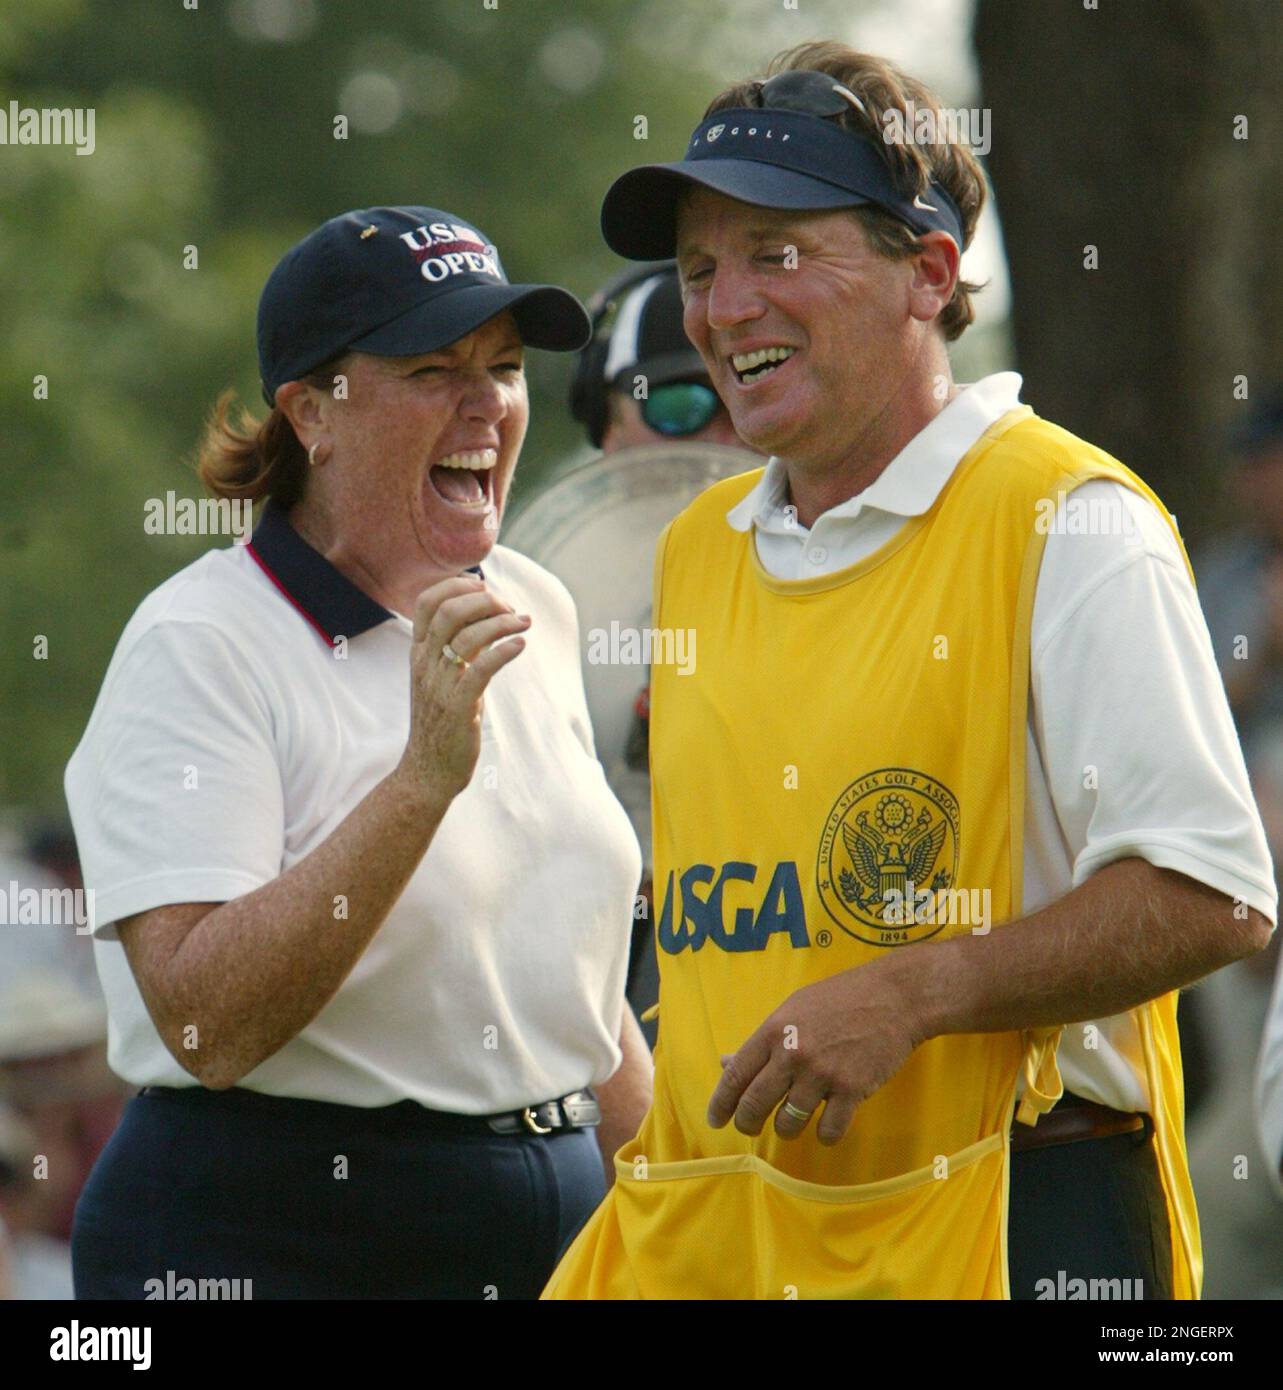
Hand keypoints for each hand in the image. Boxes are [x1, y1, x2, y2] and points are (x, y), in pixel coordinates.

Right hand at [396, 574, 529, 806]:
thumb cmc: (442, 720)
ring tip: (524, 623)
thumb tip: (491, 614)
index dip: (457, 585)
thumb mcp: (446, 676)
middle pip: (449, 611)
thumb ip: (462, 645)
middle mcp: (425, 663)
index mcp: (418, 652)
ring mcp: (440, 684)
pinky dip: (504, 650)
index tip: (484, 587)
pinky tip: (521, 645)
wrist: (428, 769)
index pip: (427, 601)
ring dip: (502, 623)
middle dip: (485, 600)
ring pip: (468, 637)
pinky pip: (481, 668)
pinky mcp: (459, 706)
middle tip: (510, 608)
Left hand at [706, 956, 923, 1145]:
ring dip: (786, 1129)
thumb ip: (762, 1041)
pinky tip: (826, 1126)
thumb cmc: (839, 998)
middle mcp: (792, 1054)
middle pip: (755, 1105)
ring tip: (791, 1122)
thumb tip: (726, 1063)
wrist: (893, 996)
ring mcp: (822, 1074)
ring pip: (788, 1123)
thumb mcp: (792, 1009)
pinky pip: (828, 1130)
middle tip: (749, 1128)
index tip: (715, 1120)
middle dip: (747, 1123)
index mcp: (773, 1031)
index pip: (736, 1076)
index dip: (721, 1104)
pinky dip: (824, 1135)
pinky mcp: (852, 1090)